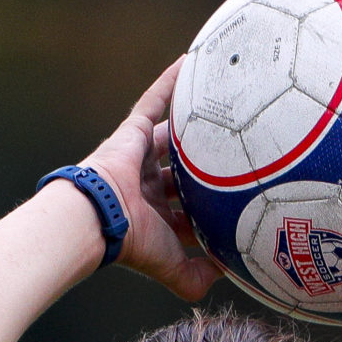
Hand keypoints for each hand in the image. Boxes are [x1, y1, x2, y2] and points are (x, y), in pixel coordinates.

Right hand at [80, 60, 221, 303]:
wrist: (99, 217)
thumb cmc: (133, 243)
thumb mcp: (173, 267)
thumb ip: (197, 278)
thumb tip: (228, 273)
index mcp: (158, 218)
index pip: (190, 213)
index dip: (211, 210)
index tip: (241, 203)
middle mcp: (150, 186)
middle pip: (187, 173)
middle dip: (208, 167)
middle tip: (242, 149)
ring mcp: (141, 157)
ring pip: (174, 136)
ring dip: (195, 123)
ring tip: (224, 102)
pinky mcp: (133, 131)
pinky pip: (156, 101)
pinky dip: (171, 83)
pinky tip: (193, 64)